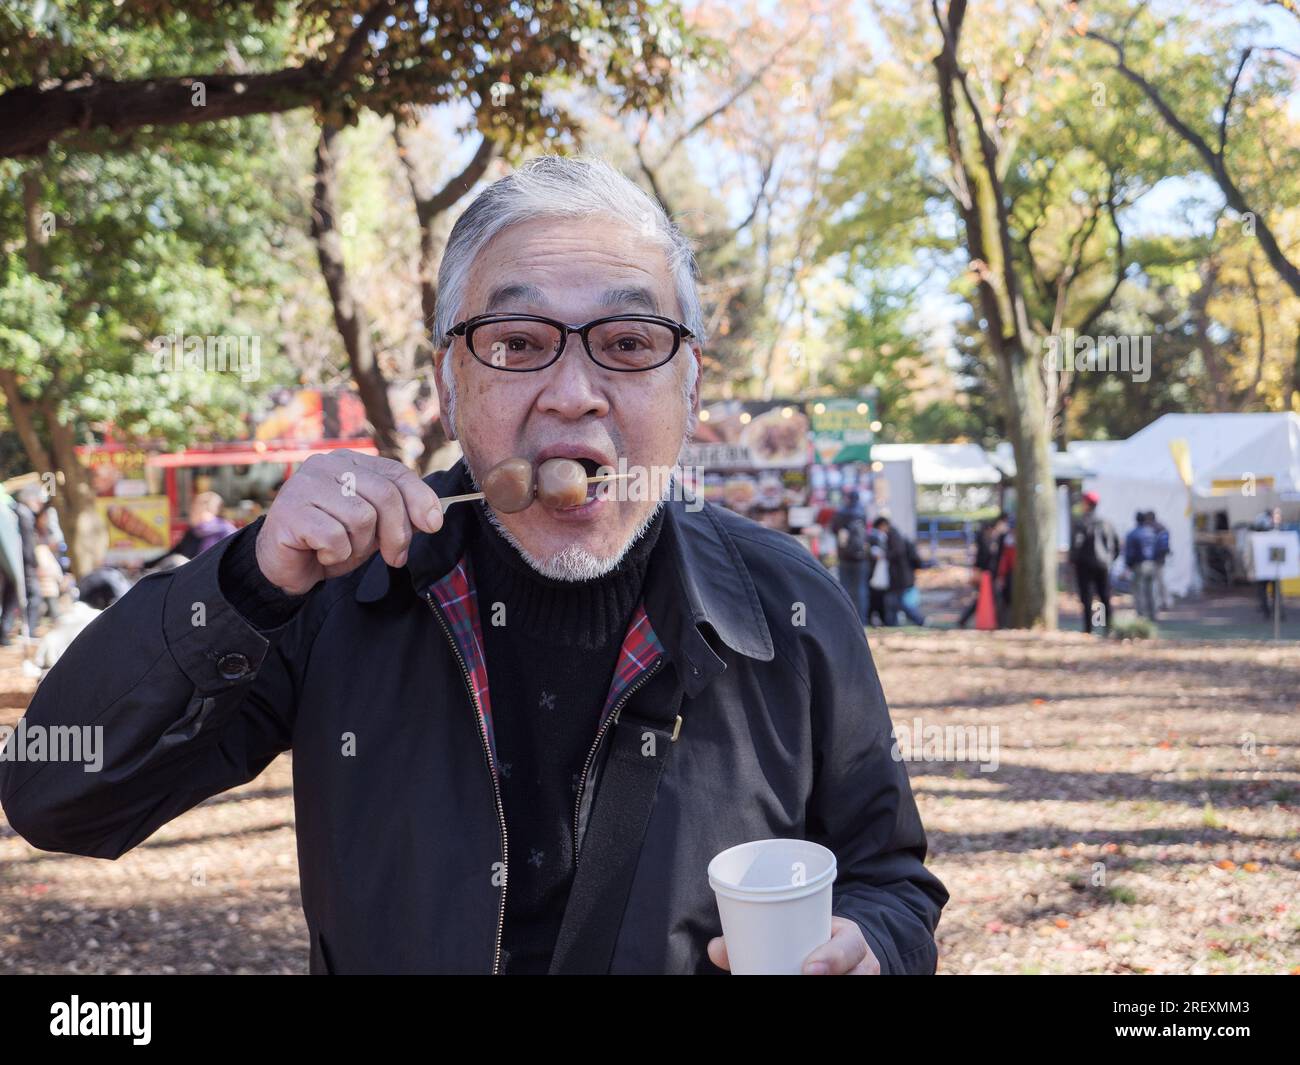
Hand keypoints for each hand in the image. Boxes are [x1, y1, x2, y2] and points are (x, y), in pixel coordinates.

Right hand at [255, 450, 443, 595]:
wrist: (286, 566)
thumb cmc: (332, 541)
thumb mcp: (374, 527)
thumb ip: (400, 515)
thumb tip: (434, 517)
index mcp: (350, 461)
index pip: (396, 472)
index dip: (421, 499)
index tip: (433, 525)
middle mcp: (326, 465)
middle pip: (385, 495)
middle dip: (397, 533)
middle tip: (395, 557)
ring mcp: (305, 484)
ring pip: (361, 517)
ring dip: (359, 545)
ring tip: (341, 549)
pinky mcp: (290, 510)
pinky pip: (335, 536)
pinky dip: (335, 554)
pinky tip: (321, 553)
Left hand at [707, 916, 880, 974]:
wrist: (843, 950)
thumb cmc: (814, 938)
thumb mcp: (799, 930)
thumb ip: (758, 937)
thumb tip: (716, 948)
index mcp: (849, 937)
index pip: (851, 945)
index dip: (834, 958)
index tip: (807, 970)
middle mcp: (862, 962)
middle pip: (856, 975)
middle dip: (831, 980)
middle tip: (802, 978)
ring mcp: (860, 978)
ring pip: (854, 984)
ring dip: (832, 986)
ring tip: (800, 983)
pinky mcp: (855, 986)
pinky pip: (851, 990)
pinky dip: (831, 985)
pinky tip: (807, 987)